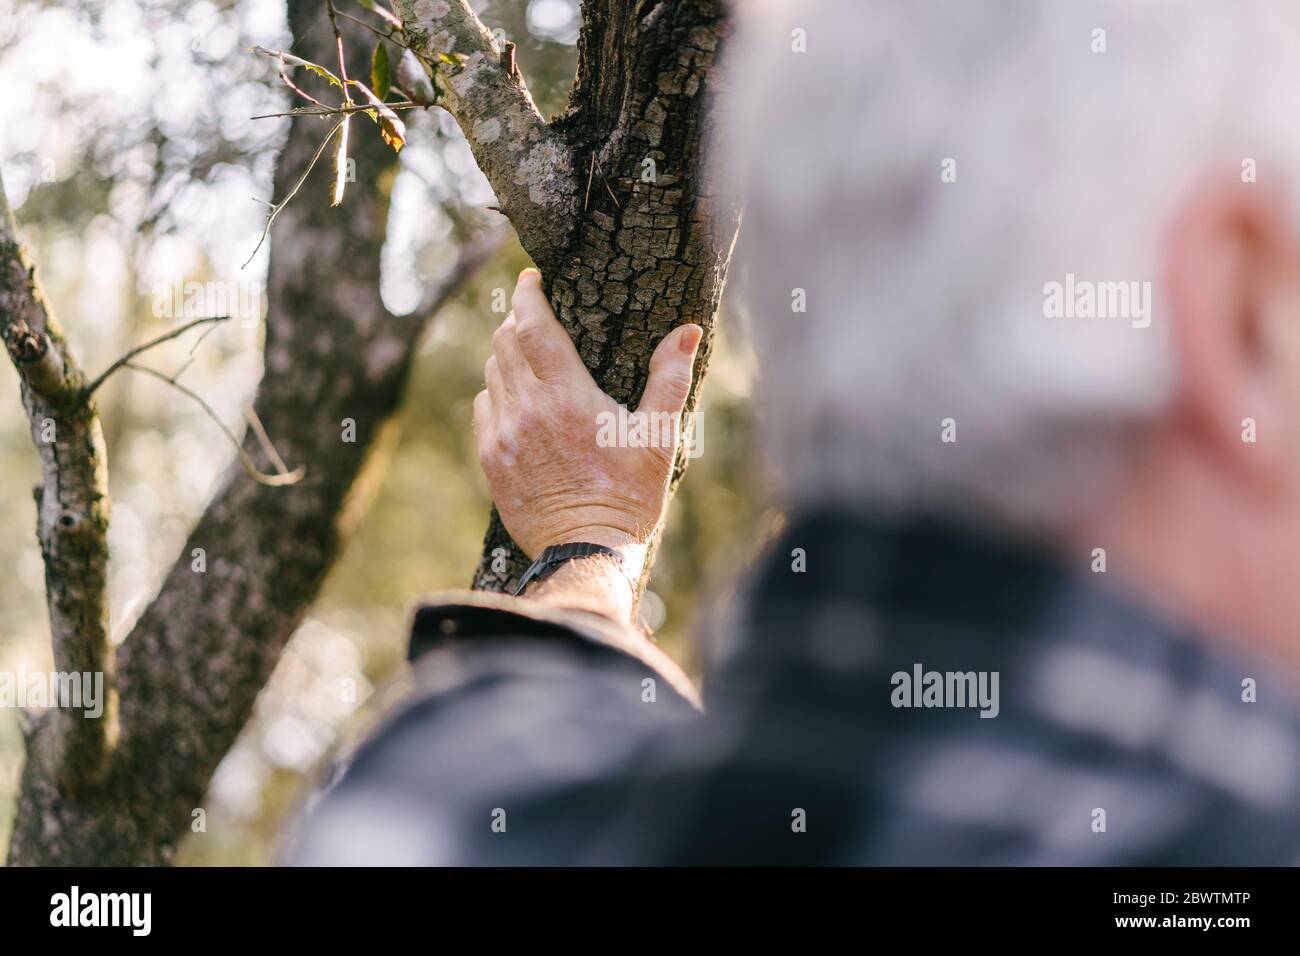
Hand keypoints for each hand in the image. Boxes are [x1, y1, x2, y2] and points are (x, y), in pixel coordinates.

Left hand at [474, 269, 702, 563]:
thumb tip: (689, 332)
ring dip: (507, 356)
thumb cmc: (630, 496)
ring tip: (531, 358)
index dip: (527, 295)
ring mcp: (503, 435)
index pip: (533, 327)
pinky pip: (483, 407)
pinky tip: (520, 400)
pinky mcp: (491, 459)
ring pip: (491, 372)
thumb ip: (670, 378)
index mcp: (568, 398)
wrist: (586, 552)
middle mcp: (528, 411)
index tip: (530, 279)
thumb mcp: (658, 437)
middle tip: (536, 316)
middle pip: (504, 342)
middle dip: (518, 321)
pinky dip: (497, 392)